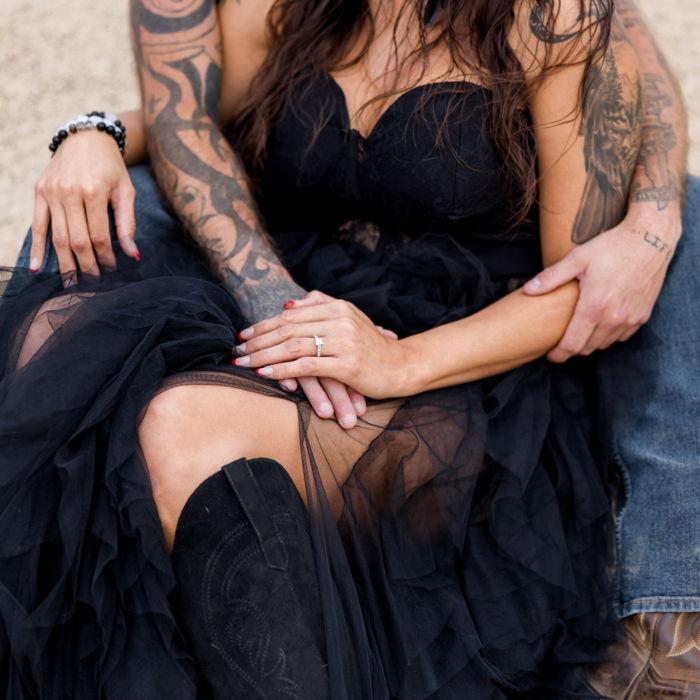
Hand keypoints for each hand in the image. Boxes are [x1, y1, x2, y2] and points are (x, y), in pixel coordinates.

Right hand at [31, 131, 138, 275]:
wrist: (86, 137)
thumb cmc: (111, 168)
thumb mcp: (126, 191)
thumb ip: (127, 223)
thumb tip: (133, 255)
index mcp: (93, 191)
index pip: (99, 236)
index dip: (106, 257)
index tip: (112, 270)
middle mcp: (69, 192)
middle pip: (77, 240)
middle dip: (86, 265)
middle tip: (94, 283)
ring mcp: (51, 192)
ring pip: (58, 237)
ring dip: (65, 263)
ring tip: (72, 282)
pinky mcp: (39, 192)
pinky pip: (37, 225)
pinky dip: (36, 248)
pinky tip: (37, 268)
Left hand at [234, 291, 407, 401]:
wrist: (402, 366)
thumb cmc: (373, 345)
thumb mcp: (350, 318)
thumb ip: (321, 304)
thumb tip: (288, 303)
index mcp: (338, 307)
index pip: (291, 314)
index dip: (263, 324)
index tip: (242, 335)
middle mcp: (340, 320)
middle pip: (288, 328)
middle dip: (257, 340)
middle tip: (236, 350)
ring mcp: (344, 342)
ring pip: (294, 346)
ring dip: (264, 355)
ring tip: (243, 363)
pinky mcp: (348, 365)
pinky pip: (307, 366)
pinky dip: (283, 370)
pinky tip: (265, 374)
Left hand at [523, 213, 679, 361]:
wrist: (651, 239)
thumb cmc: (612, 247)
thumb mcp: (577, 258)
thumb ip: (551, 277)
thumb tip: (527, 290)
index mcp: (594, 306)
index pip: (572, 344)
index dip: (559, 354)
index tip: (550, 356)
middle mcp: (614, 317)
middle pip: (587, 348)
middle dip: (572, 349)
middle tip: (561, 341)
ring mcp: (630, 319)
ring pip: (604, 345)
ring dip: (590, 343)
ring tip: (579, 332)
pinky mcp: (642, 316)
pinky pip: (621, 337)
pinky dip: (608, 336)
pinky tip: (600, 324)